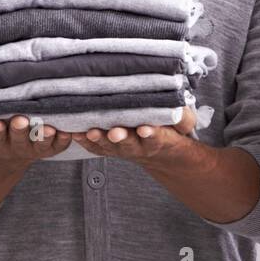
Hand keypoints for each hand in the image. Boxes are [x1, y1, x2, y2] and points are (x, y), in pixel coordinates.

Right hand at [0, 113, 74, 166]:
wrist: (5, 151)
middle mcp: (15, 146)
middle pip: (18, 140)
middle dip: (19, 131)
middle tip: (21, 121)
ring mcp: (34, 148)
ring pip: (40, 144)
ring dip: (44, 136)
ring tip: (48, 128)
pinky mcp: (50, 148)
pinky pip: (58, 146)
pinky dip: (64, 140)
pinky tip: (68, 131)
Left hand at [71, 105, 199, 164]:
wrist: (160, 152)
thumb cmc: (170, 130)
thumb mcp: (183, 124)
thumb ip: (184, 117)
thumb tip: (179, 108)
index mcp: (159, 139)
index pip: (156, 136)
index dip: (151, 133)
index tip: (145, 129)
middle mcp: (139, 146)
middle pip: (129, 144)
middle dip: (121, 137)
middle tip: (115, 133)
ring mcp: (122, 149)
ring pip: (110, 146)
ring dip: (100, 139)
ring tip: (91, 132)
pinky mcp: (109, 148)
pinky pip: (96, 148)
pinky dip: (86, 142)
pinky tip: (75, 133)